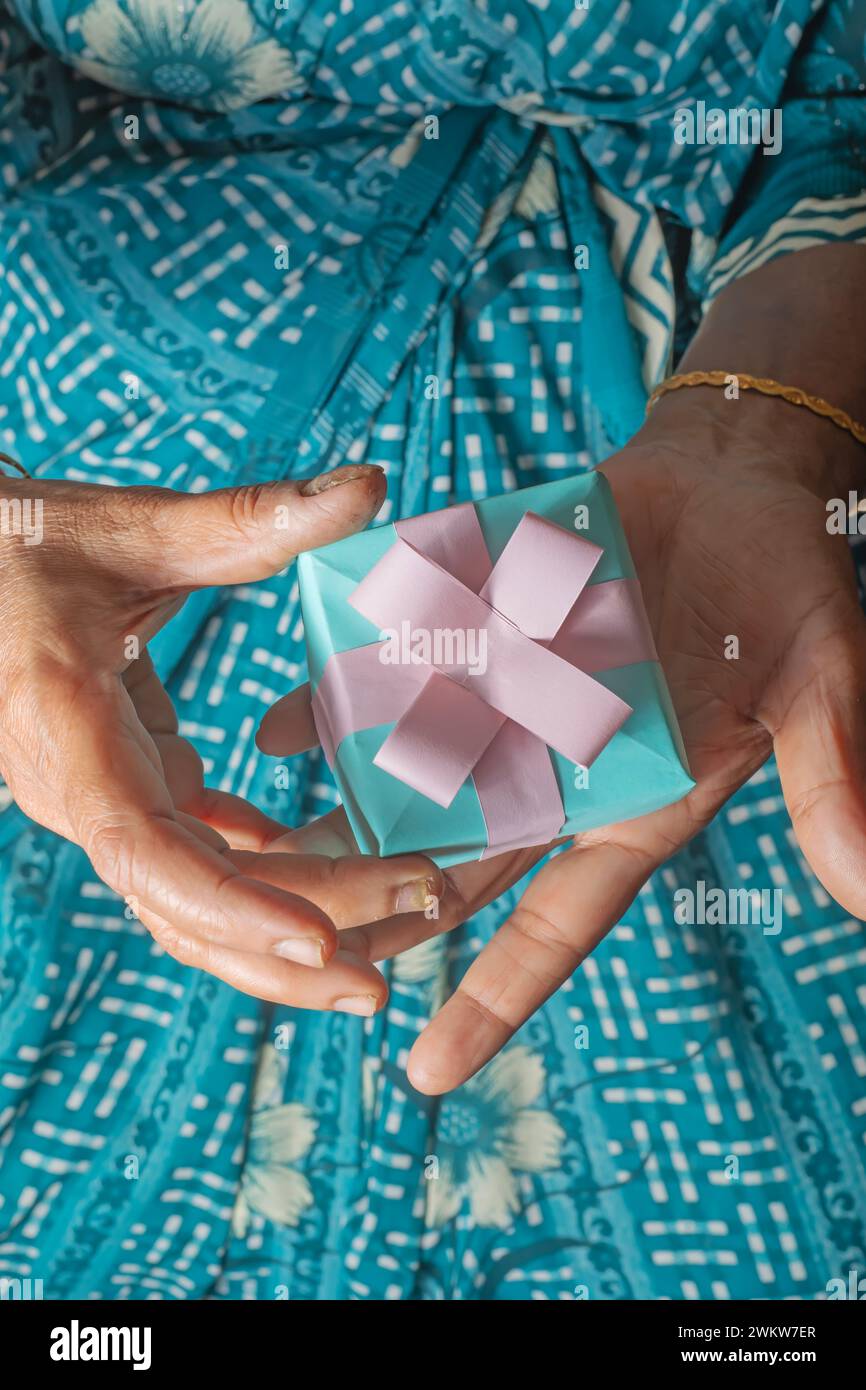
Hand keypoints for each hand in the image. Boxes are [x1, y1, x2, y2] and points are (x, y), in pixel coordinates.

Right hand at [0, 463, 441, 1013]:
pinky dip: (263, 879)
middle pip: (185, 902)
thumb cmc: (21, 541)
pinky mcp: (125, 786)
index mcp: (64, 728)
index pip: (144, 850)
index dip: (232, 905)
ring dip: (283, 931)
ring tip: (383, 951)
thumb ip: (247, 517)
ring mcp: (98, 799)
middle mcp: (75, 788)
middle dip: (296, 935)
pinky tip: (336, 879)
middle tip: (413, 927)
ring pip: (189, 903)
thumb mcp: (129, 524)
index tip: (325, 939)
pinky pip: (194, 858)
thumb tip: (368, 484)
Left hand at [257, 387, 865, 1084]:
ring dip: (341, 822)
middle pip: (456, 866)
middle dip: (381, 917)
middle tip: (294, 967)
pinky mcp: (483, 635)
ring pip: (414, 783)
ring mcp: (512, 705)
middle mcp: (558, 770)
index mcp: (632, 804)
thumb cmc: (784, 589)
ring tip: (255, 861)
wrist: (732, 484)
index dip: (497, 995)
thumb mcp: (823, 682)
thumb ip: (836, 780)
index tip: (424, 1070)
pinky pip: (402, 678)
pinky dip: (346, 701)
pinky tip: (279, 728)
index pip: (559, 920)